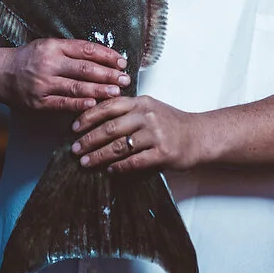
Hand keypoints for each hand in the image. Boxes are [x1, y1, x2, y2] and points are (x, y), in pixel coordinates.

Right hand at [0, 38, 129, 113]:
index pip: (86, 49)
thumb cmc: (28, 59)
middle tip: (125, 78)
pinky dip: (79, 105)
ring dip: (99, 90)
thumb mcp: (48, 45)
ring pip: (76, 87)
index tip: (122, 61)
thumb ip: (72, 50)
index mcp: (53, 46)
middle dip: (108, 74)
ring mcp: (43, 84)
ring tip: (117, 92)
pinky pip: (62, 104)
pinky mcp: (38, 102)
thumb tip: (103, 56)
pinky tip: (94, 105)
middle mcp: (49, 63)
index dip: (107, 55)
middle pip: (85, 68)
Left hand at [71, 96, 207, 172]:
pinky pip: (134, 161)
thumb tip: (95, 121)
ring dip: (99, 156)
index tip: (74, 128)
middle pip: (110, 128)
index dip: (88, 117)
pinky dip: (119, 167)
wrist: (199, 136)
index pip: (109, 106)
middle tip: (75, 149)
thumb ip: (127, 111)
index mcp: (142, 102)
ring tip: (86, 162)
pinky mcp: (163, 153)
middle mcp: (148, 116)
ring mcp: (156, 134)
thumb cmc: (171, 123)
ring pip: (120, 146)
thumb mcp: (150, 109)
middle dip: (89, 140)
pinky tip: (110, 170)